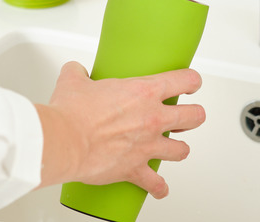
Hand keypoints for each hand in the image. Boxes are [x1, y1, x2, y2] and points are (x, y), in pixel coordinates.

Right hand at [34, 61, 204, 198]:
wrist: (64, 141)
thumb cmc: (72, 113)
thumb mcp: (73, 81)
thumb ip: (78, 73)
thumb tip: (75, 72)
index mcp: (144, 91)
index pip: (184, 80)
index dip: (191, 81)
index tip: (190, 83)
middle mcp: (153, 118)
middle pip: (194, 116)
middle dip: (193, 116)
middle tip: (187, 115)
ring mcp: (147, 146)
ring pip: (182, 150)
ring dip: (179, 148)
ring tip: (173, 147)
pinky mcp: (135, 169)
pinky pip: (156, 184)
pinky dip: (158, 187)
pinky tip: (159, 187)